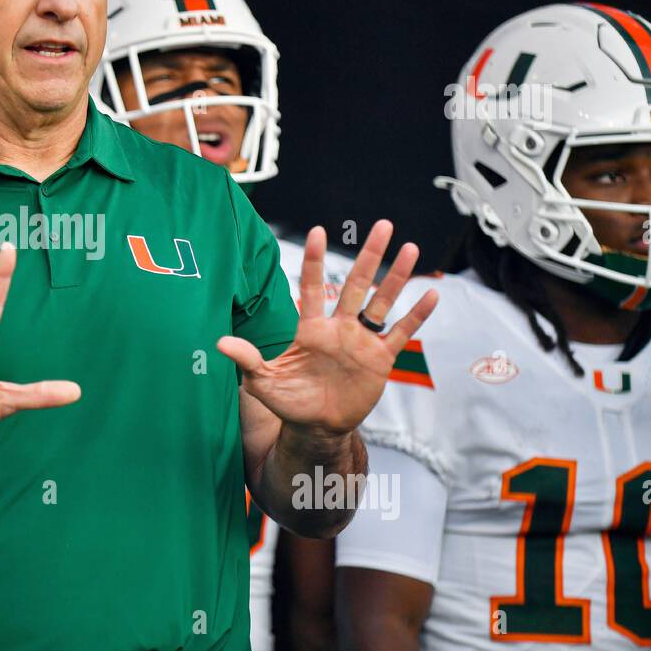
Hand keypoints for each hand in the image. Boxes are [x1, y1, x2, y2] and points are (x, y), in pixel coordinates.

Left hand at [218, 220, 437, 436]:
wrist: (317, 426)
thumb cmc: (288, 401)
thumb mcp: (263, 382)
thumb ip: (247, 359)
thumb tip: (219, 343)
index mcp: (310, 329)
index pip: (313, 288)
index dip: (316, 261)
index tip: (319, 231)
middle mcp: (338, 327)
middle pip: (356, 284)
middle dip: (368, 255)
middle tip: (383, 225)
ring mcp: (361, 341)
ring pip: (382, 302)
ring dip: (396, 277)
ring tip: (411, 248)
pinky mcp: (380, 359)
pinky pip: (400, 333)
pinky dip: (415, 316)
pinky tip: (431, 294)